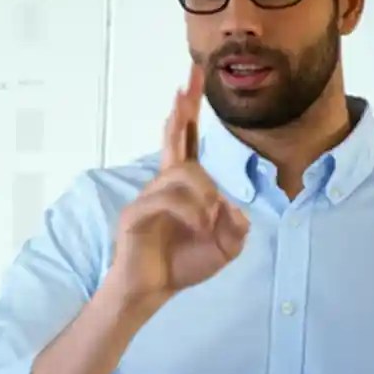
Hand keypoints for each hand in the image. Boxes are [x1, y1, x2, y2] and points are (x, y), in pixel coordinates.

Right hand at [110, 64, 249, 308]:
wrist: (150, 291)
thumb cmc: (182, 265)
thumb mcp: (226, 247)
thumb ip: (237, 226)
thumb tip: (231, 206)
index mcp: (182, 187)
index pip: (188, 142)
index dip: (190, 113)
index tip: (190, 82)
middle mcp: (162, 184)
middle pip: (175, 138)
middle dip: (183, 109)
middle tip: (187, 81)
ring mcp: (147, 197)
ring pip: (182, 174)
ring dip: (203, 194)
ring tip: (208, 222)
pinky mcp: (135, 214)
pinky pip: (166, 200)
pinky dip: (189, 210)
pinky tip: (199, 226)